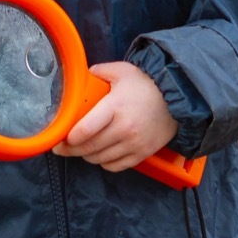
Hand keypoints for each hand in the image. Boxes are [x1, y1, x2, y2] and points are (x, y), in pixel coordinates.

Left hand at [52, 61, 178, 171]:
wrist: (178, 98)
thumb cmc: (147, 84)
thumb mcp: (122, 71)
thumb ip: (99, 72)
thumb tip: (82, 75)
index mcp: (116, 107)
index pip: (87, 129)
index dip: (70, 138)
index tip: (60, 137)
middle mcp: (124, 129)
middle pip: (89, 148)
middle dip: (71, 150)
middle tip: (60, 148)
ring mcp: (134, 144)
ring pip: (100, 159)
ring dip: (86, 156)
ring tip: (80, 149)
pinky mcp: (142, 154)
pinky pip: (115, 166)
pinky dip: (104, 163)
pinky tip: (99, 154)